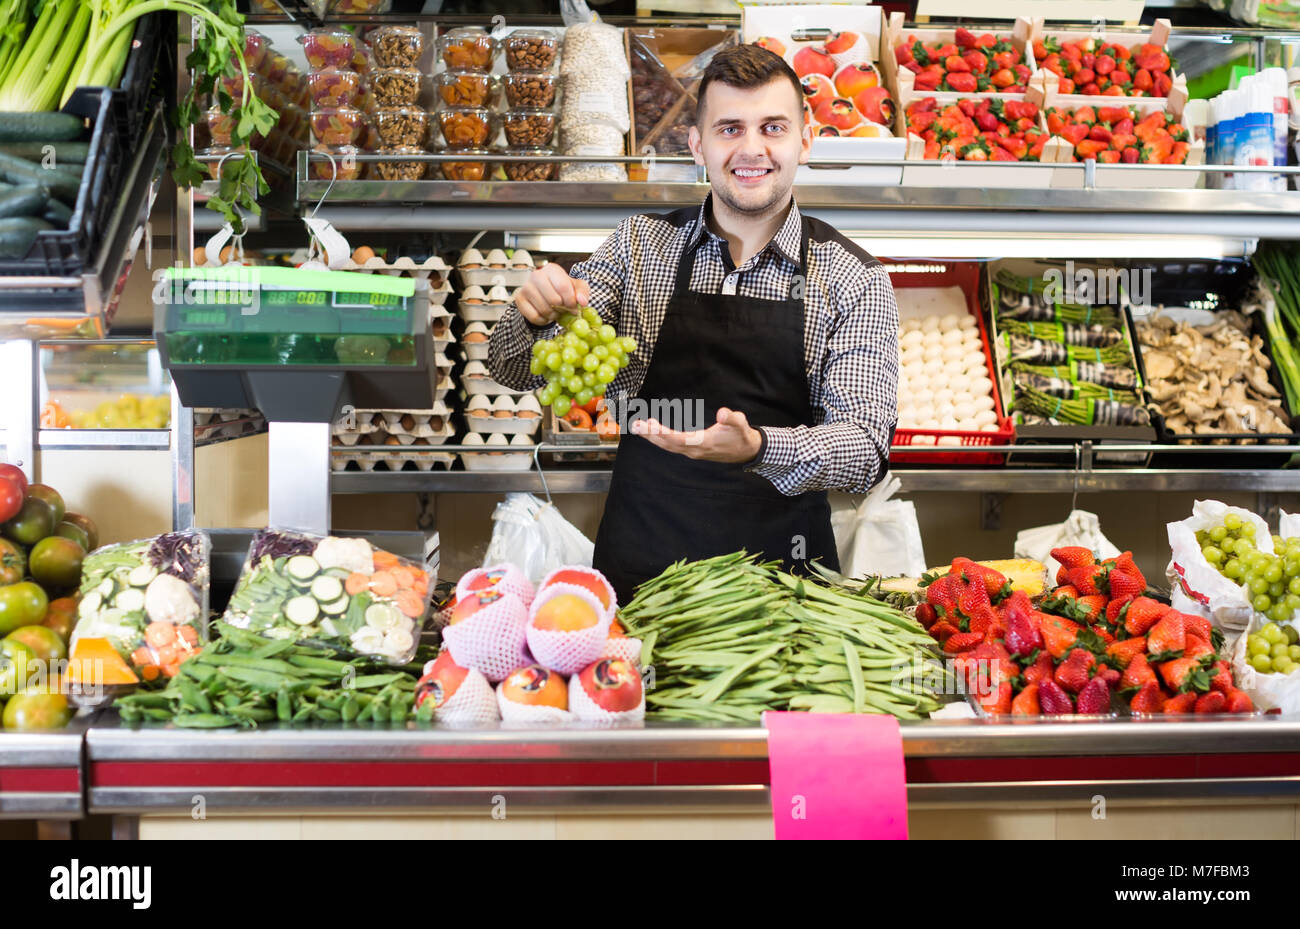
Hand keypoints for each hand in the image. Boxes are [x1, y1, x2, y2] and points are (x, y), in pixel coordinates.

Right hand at [514, 263, 590, 326]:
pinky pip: (534, 316)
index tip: (573, 306)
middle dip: (562, 309)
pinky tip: (546, 316)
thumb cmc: (562, 288)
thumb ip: (582, 292)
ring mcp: (526, 287)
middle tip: (564, 310)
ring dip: (553, 316)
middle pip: (553, 299)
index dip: (570, 301)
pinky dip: (543, 320)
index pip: (563, 287)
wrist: (544, 292)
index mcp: (551, 269)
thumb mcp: (576, 287)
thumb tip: (582, 302)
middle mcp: (536, 275)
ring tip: (555, 312)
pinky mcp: (519, 300)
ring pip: (544, 309)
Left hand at [631, 407, 762, 463]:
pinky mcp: (691, 450)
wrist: (746, 451)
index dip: (664, 434)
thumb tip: (722, 412)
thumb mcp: (740, 424)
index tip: (651, 426)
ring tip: (638, 426)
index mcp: (704, 443)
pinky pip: (671, 445)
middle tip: (636, 425)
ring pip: (668, 446)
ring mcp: (692, 452)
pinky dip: (660, 438)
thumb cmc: (741, 435)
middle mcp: (694, 451)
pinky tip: (652, 429)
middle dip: (651, 435)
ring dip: (652, 437)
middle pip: (668, 444)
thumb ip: (732, 418)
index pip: (679, 440)